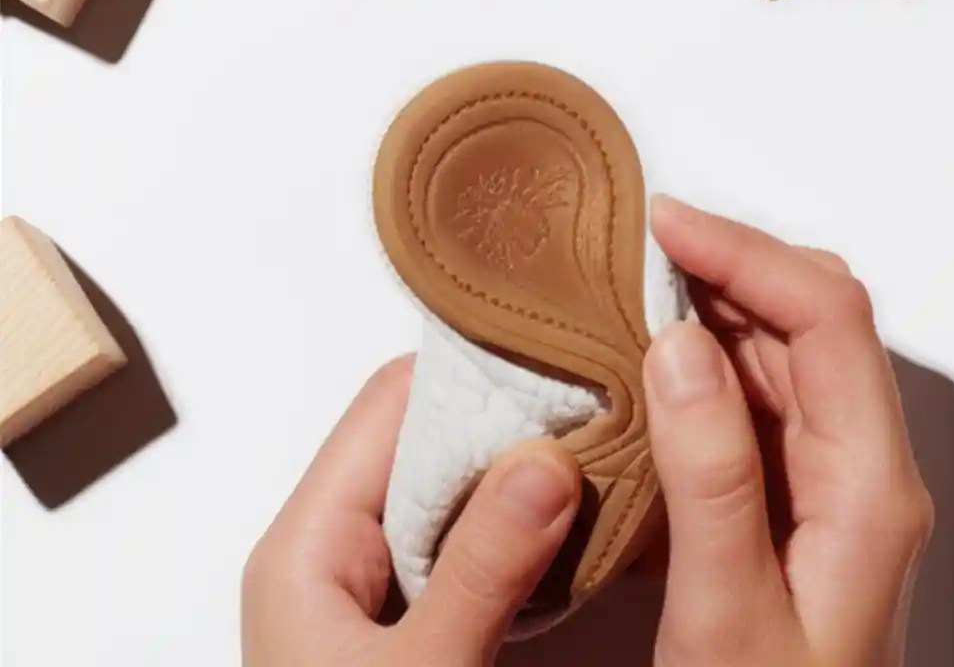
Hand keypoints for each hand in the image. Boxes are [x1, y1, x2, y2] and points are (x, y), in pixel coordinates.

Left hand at [241, 357, 581, 665]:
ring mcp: (363, 592)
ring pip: (448, 501)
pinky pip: (459, 553)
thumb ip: (480, 573)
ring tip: (601, 469)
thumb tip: (550, 462)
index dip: (475, 376)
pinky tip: (570, 539)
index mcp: (305, 545)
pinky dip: (513, 539)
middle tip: (604, 420)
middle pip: (422, 445)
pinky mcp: (398, 627)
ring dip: (519, 488)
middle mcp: (326, 552)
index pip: (389, 404)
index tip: (566, 370)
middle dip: (510, 430)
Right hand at [645, 196, 933, 665]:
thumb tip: (682, 346)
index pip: (830, 320)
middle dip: (733, 265)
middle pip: (817, 319)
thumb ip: (711, 474)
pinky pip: (763, 398)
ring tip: (636, 287)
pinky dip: (711, 360)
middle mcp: (866, 468)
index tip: (665, 225)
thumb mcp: (726, 611)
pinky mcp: (798, 495)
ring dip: (720, 306)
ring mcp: (835, 479)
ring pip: (789, 352)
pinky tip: (656, 357)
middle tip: (639, 248)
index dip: (750, 255)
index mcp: (872, 488)